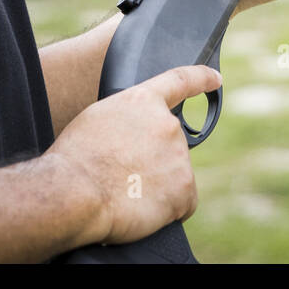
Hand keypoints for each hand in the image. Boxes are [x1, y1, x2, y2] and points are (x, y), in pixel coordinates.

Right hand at [51, 64, 220, 245]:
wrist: (74, 191)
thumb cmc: (75, 159)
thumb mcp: (97, 119)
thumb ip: (127, 119)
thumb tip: (136, 136)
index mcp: (143, 101)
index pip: (180, 81)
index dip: (201, 78)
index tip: (214, 78)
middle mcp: (168, 124)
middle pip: (170, 145)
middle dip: (152, 161)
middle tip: (123, 175)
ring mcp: (179, 156)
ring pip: (173, 176)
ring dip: (156, 186)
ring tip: (124, 192)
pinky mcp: (184, 189)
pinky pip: (182, 203)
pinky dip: (166, 211)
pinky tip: (141, 209)